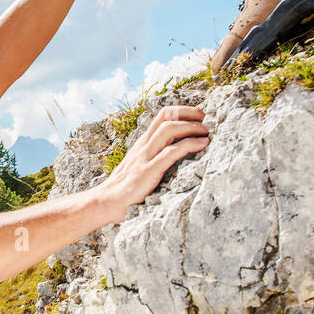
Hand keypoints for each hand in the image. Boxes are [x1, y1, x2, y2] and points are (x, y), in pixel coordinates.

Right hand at [97, 105, 208, 220]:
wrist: (107, 202)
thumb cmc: (125, 188)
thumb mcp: (139, 165)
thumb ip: (154, 157)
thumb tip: (174, 153)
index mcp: (143, 143)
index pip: (162, 116)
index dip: (181, 111)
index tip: (197, 115)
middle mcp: (144, 145)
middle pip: (166, 117)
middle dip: (189, 113)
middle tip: (205, 118)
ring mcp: (145, 157)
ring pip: (169, 129)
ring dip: (191, 127)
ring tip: (206, 132)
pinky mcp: (149, 171)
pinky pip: (171, 152)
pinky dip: (190, 145)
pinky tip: (202, 144)